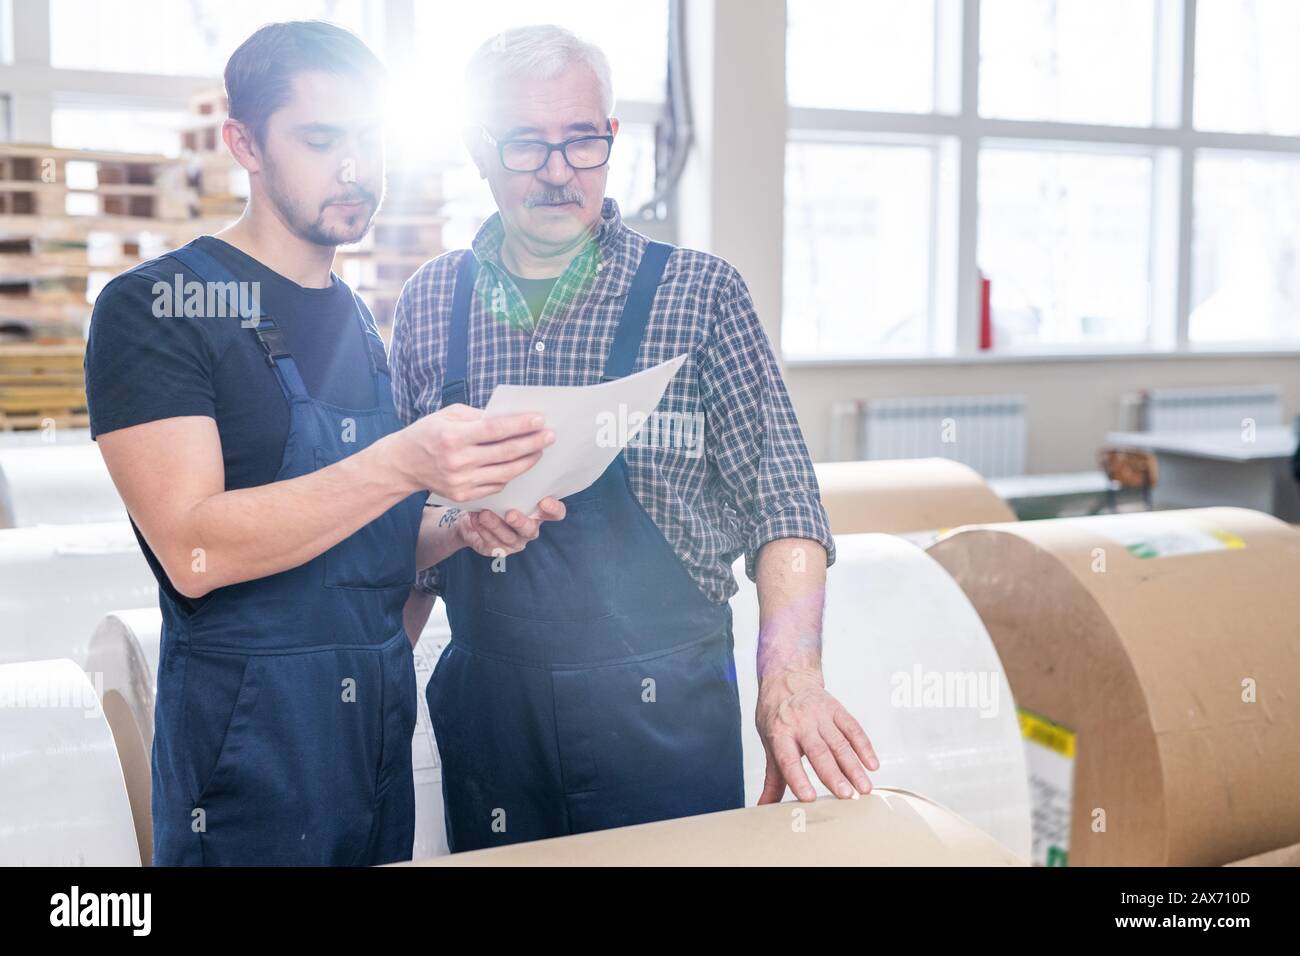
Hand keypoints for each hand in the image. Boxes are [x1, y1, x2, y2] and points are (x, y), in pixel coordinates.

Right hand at [388, 404, 553, 502]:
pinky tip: (518, 465)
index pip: (495, 430)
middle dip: (532, 443)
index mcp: (453, 436)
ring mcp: (461, 482)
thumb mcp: (449, 415)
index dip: (520, 425)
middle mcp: (457, 461)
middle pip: (505, 453)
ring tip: (540, 451)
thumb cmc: (428, 433)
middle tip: (550, 436)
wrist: (403, 464)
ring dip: (527, 461)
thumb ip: (479, 416)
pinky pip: (495, 486)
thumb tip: (512, 418)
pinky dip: (510, 475)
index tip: (540, 420)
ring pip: (505, 473)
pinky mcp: (463, 496)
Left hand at [456, 496, 566, 556]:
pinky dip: (483, 531)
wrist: (472, 517)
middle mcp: (530, 529)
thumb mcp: (506, 489)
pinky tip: (475, 519)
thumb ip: (513, 485)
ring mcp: (516, 542)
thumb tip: (511, 468)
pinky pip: (493, 544)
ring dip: (495, 525)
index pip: (556, 513)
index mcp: (539, 513)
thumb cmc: (495, 499)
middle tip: (510, 514)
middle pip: (531, 529)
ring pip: (509, 537)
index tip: (544, 501)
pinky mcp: (500, 550)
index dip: (554, 509)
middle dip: (520, 522)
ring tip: (483, 514)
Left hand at [755, 668, 878, 802]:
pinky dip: (864, 746)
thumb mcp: (769, 743)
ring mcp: (820, 715)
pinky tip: (872, 764)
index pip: (788, 760)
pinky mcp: (836, 710)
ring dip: (854, 766)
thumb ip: (773, 778)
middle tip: (846, 796)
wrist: (787, 678)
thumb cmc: (776, 717)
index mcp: (779, 734)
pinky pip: (852, 728)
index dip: (798, 779)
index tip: (809, 798)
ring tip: (864, 788)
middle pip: (819, 752)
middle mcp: (800, 724)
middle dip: (833, 775)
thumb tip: (764, 807)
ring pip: (839, 743)